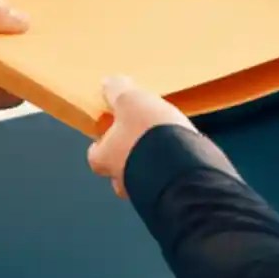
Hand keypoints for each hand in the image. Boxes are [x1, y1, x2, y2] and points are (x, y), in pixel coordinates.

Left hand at [87, 76, 196, 198]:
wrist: (183, 167)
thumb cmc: (148, 135)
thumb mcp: (130, 101)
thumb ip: (117, 91)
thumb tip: (108, 83)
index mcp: (105, 159)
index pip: (95, 154)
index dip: (101, 141)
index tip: (110, 129)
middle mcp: (122, 180)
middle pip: (118, 169)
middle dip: (127, 154)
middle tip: (139, 136)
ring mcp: (146, 191)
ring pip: (143, 177)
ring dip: (150, 163)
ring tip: (165, 144)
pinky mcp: (171, 194)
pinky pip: (166, 181)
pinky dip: (170, 170)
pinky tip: (181, 154)